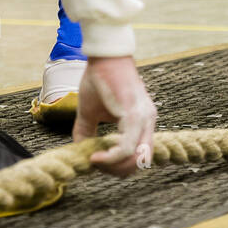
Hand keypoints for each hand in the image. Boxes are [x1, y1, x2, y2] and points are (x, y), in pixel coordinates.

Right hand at [72, 55, 155, 175]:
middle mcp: (148, 121)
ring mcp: (143, 119)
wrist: (103, 56)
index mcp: (142, 120)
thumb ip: (87, 131)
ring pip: (136, 159)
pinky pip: (126, 148)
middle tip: (97, 165)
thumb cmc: (99, 78)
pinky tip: (95, 158)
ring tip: (96, 162)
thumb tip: (80, 150)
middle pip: (140, 162)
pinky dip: (111, 158)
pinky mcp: (134, 116)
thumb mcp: (90, 111)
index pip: (139, 154)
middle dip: (117, 171)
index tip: (98, 162)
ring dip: (115, 167)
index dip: (119, 164)